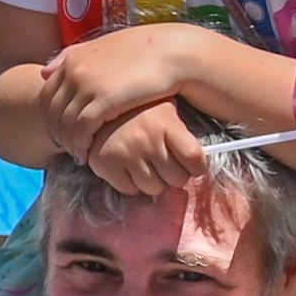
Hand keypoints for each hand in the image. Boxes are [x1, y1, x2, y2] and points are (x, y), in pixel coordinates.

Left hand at [40, 26, 206, 158]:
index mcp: (73, 58)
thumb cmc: (142, 53)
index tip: (62, 132)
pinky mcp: (103, 102)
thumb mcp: (102, 50)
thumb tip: (44, 71)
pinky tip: (87, 155)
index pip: (47, 96)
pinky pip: (81, 131)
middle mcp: (75, 70)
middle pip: (53, 113)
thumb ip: (73, 58)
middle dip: (58, 134)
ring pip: (65, 125)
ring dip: (69, 144)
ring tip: (78, 155)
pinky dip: (81, 146)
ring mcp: (87, 85)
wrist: (171, 53)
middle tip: (68, 149)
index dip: (51, 118)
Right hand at [84, 99, 210, 195]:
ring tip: (146, 164)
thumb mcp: (165, 113)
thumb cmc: (140, 112)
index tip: (192, 166)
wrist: (98, 104)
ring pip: (155, 189)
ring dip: (153, 182)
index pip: (195, 159)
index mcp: (166, 124)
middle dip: (173, 175)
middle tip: (164, 163)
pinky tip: (128, 167)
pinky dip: (131, 183)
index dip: (197, 168)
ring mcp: (126, 152)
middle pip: (178, 179)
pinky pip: (130, 190)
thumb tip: (198, 166)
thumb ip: (182, 136)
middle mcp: (147, 138)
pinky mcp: (106, 164)